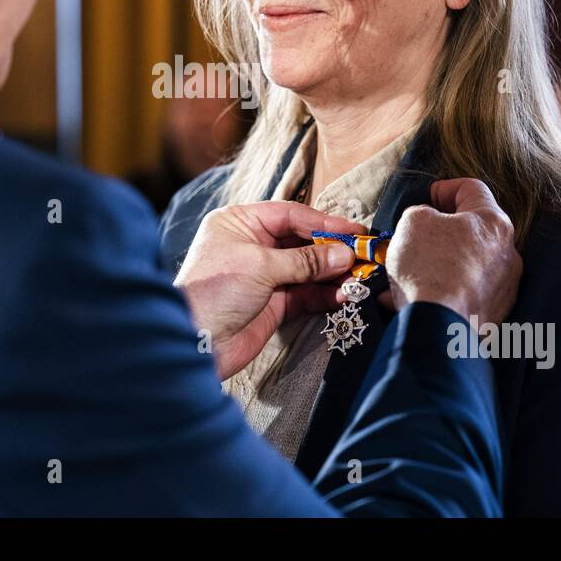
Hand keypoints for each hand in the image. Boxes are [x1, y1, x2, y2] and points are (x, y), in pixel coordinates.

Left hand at [175, 202, 363, 379]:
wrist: (197, 344)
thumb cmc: (215, 292)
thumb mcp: (260, 266)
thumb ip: (305, 260)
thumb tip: (343, 254)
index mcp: (239, 223)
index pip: (290, 215)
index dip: (323, 223)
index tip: (354, 231)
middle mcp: (252, 245)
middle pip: (302, 241)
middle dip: (332, 249)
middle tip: (362, 255)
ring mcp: (264, 275)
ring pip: (307, 269)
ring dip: (333, 274)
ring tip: (358, 277)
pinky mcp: (273, 303)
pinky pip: (305, 293)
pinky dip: (325, 294)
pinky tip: (343, 295)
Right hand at [384, 178, 520, 322]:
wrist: (439, 328)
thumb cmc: (429, 267)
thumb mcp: (413, 221)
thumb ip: (422, 212)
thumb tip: (427, 221)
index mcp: (493, 222)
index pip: (472, 188)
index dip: (446, 188)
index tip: (428, 197)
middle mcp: (507, 252)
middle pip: (473, 230)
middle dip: (442, 231)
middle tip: (417, 236)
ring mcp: (504, 285)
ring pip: (467, 264)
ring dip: (440, 263)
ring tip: (409, 272)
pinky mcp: (495, 313)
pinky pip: (466, 292)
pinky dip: (444, 290)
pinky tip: (416, 297)